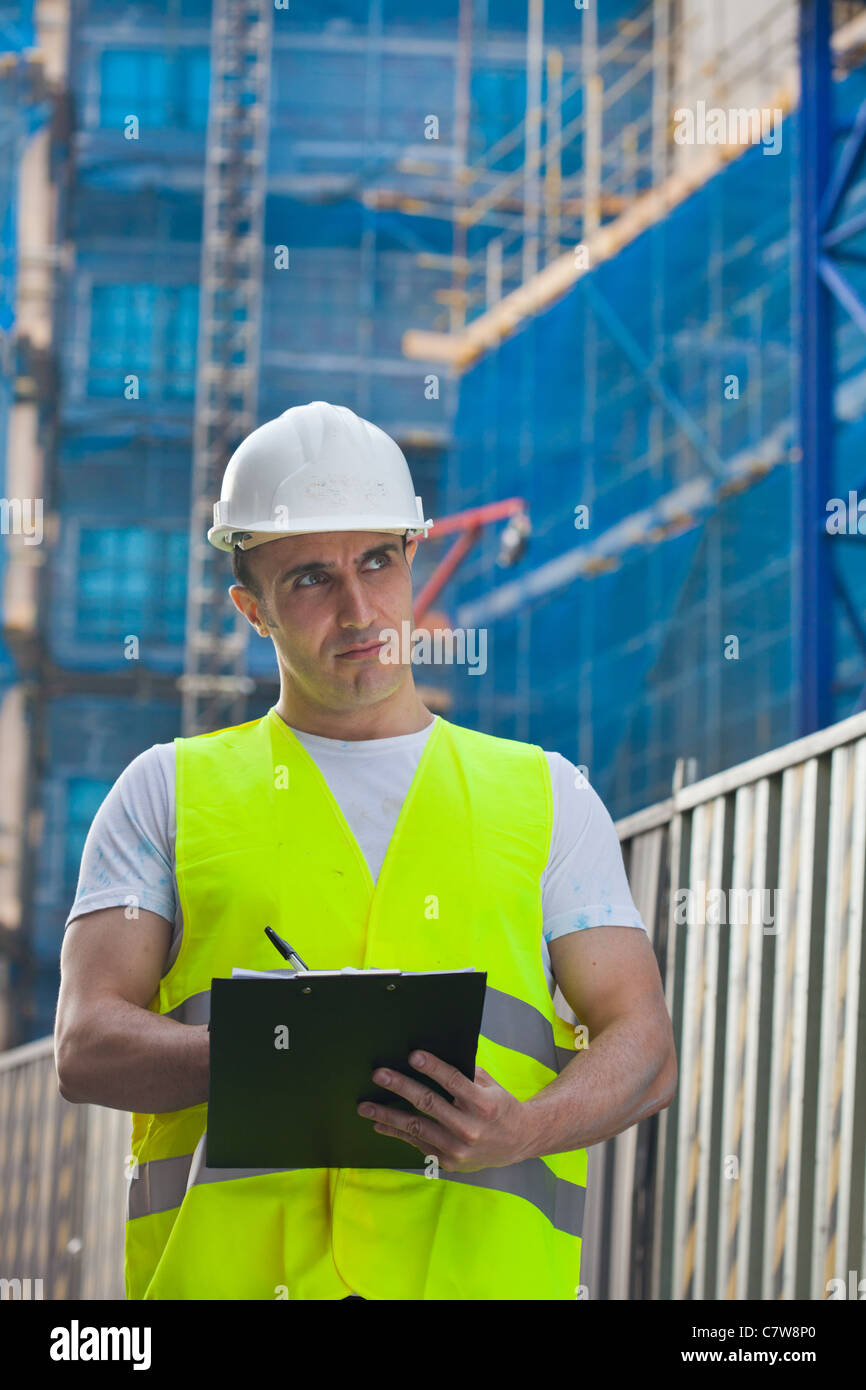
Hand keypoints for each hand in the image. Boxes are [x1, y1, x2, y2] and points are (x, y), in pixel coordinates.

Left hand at [356, 1050, 534, 1171]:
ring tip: (365, 1106)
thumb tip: (430, 1060)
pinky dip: (397, 1132)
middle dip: (400, 1087)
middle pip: (429, 1103)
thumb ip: (466, 1074)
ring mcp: (457, 1149)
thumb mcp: (490, 1085)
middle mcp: (470, 1128)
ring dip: (387, 1115)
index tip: (412, 1055)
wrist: (518, 1141)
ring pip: (416, 1127)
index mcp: (484, 1105)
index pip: (453, 1081)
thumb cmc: (500, 1106)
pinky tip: (380, 1123)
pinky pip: (417, 1143)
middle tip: (379, 1075)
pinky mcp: (448, 1162)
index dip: (431, 1067)